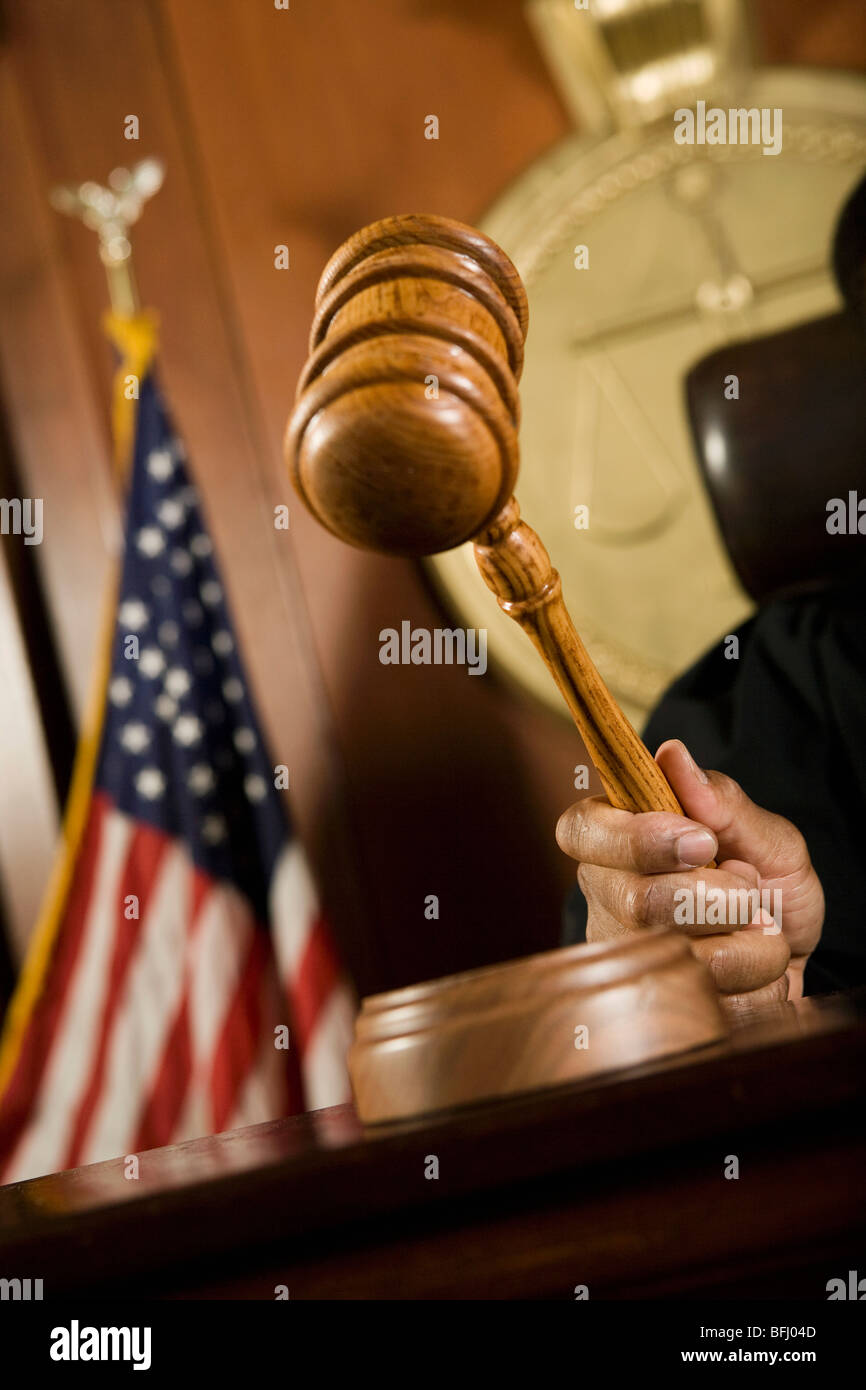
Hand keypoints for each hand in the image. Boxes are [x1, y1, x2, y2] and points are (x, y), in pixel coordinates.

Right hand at [556, 740, 823, 1016]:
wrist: (801, 961)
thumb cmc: (771, 888)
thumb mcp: (766, 839)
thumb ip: (723, 803)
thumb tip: (672, 755)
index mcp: (619, 844)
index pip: (581, 830)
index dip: (636, 839)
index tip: (702, 842)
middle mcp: (610, 900)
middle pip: (635, 902)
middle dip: (713, 898)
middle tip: (750, 890)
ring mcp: (628, 960)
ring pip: (677, 957)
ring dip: (748, 943)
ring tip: (762, 929)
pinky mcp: (657, 1012)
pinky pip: (708, 1005)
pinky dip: (757, 984)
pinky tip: (756, 973)